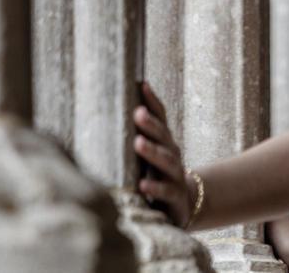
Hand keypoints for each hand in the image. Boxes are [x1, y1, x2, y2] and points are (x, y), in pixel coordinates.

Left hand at [132, 81, 193, 227]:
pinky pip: (166, 191)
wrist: (182, 204)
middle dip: (151, 124)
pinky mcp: (176, 198)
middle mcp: (173, 154)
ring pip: (167, 161)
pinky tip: (142, 184)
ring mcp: (175, 175)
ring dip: (152, 151)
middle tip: (137, 113)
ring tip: (138, 143)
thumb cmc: (157, 174)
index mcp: (164, 142)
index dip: (153, 102)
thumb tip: (106, 111)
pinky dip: (155, 187)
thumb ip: (135, 136)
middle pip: (163, 136)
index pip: (161, 118)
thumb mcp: (147, 155)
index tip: (141, 85)